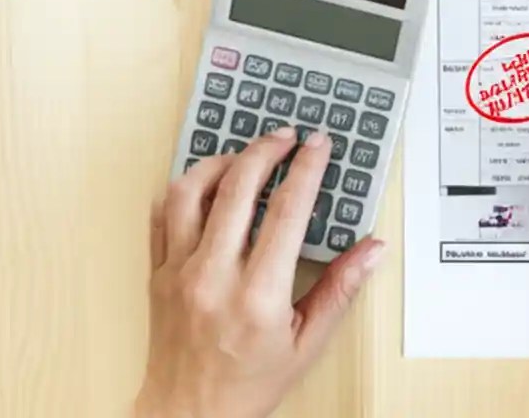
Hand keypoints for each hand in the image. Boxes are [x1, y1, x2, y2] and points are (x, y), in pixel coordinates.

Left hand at [136, 127, 385, 417]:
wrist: (189, 413)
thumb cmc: (247, 383)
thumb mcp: (308, 342)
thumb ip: (341, 289)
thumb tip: (372, 250)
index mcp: (258, 295)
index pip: (286, 212)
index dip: (306, 170)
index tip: (318, 147)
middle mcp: (214, 277)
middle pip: (237, 188)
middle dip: (266, 151)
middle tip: (285, 137)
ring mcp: (179, 272)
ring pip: (189, 193)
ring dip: (220, 163)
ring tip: (244, 155)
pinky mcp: (157, 273)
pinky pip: (161, 215)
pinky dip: (183, 189)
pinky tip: (205, 182)